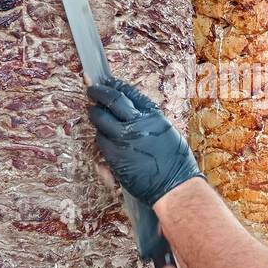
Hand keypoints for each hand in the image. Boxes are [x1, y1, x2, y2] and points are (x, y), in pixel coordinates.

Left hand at [86, 76, 202, 207]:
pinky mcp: (114, 155)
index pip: (129, 92)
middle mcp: (137, 123)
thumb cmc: (176, 163)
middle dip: (98, 92)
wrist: (174, 186)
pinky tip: (102, 134)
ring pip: (101, 119)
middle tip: (91, 88)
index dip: (115, 85)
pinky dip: (99, 135)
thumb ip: (150, 121)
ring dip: (95, 113)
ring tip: (93, 111)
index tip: (107, 81)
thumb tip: (135, 115)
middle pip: (112, 100)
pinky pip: (100, 140)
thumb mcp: (167, 132)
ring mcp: (123, 139)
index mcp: (152, 115)